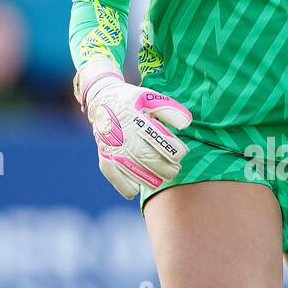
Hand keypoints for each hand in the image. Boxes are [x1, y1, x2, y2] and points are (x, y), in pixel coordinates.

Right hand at [74, 58, 192, 200]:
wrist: (101, 100)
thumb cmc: (132, 101)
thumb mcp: (150, 98)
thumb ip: (169, 110)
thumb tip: (186, 125)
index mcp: (134, 116)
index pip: (157, 138)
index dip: (173, 149)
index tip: (181, 153)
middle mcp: (121, 132)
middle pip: (146, 157)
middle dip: (165, 168)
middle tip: (175, 170)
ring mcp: (110, 145)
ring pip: (131, 169)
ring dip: (149, 179)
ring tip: (161, 179)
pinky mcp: (103, 155)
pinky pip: (112, 174)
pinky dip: (124, 185)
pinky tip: (135, 189)